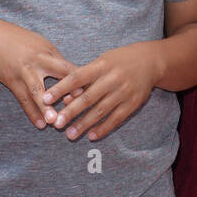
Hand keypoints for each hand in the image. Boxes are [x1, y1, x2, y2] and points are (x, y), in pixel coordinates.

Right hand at [0, 18, 77, 127]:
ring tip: (54, 121)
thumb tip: (73, 74)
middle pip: (58, 75)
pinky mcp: (11, 80)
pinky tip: (39, 124)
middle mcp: (39, 61)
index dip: (81, 80)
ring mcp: (24, 71)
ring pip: (37, 91)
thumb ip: (54, 59)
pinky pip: (23, 99)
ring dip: (45, 107)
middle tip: (78, 106)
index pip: (69, 66)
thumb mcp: (39, 44)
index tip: (93, 92)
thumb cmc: (18, 40)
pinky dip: (31, 112)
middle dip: (68, 91)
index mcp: (49, 51)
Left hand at [42, 42, 162, 139]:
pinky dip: (104, 128)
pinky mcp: (133, 103)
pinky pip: (116, 118)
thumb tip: (65, 97)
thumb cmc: (119, 61)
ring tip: (69, 134)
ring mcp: (124, 92)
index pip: (77, 77)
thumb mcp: (102, 62)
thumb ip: (85, 78)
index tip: (45, 99)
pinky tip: (91, 136)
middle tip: (56, 124)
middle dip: (71, 111)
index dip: (61, 88)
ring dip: (84, 124)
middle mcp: (113, 78)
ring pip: (101, 111)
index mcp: (102, 65)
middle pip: (88, 97)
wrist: (151, 61)